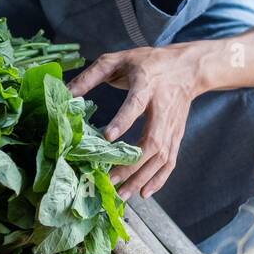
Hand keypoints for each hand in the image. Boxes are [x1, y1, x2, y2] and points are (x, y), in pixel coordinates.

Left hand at [67, 44, 204, 199]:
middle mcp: (162, 108)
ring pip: (161, 157)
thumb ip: (91, 75)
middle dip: (132, 164)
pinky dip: (159, 179)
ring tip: (122, 194)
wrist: (188, 67)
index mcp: (147, 85)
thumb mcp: (118, 59)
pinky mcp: (177, 135)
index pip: (135, 104)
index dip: (123, 121)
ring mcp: (172, 125)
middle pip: (152, 141)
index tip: (107, 138)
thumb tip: (65, 93)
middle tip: (110, 181)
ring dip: (142, 178)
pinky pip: (170, 161)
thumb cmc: (148, 62)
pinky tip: (143, 193)